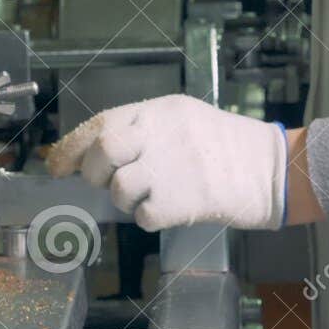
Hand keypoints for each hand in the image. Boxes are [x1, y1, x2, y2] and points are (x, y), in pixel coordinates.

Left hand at [47, 94, 289, 232]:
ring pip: (118, 187)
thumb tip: (90, 154)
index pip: (101, 123)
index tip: (54, 166)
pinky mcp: (183, 200)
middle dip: (92, 170)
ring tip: (147, 195)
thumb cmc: (226, 149)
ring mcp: (172, 167)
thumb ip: (141, 131)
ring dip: (123, 198)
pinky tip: (168, 210)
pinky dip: (148, 218)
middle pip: (103, 149)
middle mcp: (162, 134)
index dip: (71, 148)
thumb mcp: (184, 122)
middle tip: (100, 182)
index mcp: (161, 110)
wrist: (273, 170)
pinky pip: (143, 216)